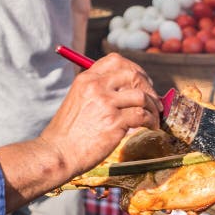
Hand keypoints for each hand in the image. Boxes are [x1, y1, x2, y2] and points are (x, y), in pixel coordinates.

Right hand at [38, 53, 161, 179]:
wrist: (59, 153)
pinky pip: (142, 115)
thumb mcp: (77, 101)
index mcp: (86, 79)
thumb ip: (97, 92)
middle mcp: (96, 87)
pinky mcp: (114, 123)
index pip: (116, 61)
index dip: (135, 69)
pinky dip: (152, 121)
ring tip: (155, 116)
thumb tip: (126, 92)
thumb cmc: (68, 133)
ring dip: (153, 106)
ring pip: (142, 96)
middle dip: (149, 87)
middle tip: (154, 101)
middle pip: (133, 75)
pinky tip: (152, 127)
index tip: (143, 82)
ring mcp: (106, 104)